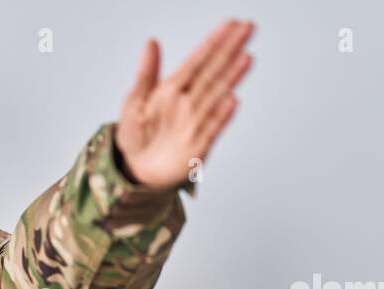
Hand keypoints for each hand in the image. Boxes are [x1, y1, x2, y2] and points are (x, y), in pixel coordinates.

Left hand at [115, 19, 254, 188]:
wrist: (136, 169)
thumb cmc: (135, 134)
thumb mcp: (134, 101)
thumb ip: (146, 74)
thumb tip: (151, 42)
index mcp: (172, 89)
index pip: (197, 61)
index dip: (213, 42)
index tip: (231, 24)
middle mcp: (188, 102)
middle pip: (213, 72)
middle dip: (230, 50)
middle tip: (249, 27)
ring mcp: (195, 122)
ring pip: (215, 96)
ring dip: (230, 77)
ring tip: (246, 57)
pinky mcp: (197, 145)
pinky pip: (210, 128)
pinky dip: (221, 115)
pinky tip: (232, 100)